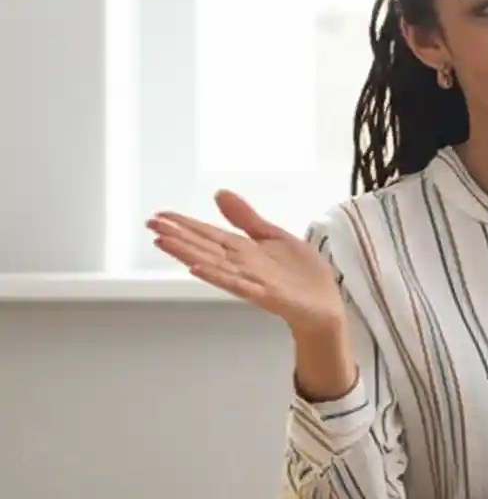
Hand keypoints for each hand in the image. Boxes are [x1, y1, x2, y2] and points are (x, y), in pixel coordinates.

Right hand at [146, 190, 344, 333]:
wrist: (325, 305)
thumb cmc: (301, 274)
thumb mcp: (273, 236)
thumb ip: (246, 218)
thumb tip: (219, 193)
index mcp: (243, 250)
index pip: (208, 234)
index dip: (185, 224)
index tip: (159, 215)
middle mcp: (241, 265)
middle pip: (204, 247)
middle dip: (178, 236)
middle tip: (151, 225)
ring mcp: (251, 280)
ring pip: (214, 264)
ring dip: (188, 254)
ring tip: (164, 242)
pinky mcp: (266, 295)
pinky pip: (237, 284)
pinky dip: (217, 276)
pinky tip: (196, 268)